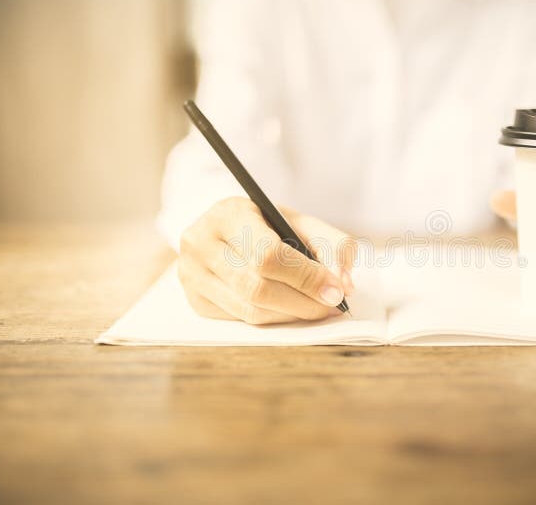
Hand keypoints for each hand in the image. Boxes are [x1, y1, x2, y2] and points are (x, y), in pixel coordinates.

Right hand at [177, 197, 355, 323]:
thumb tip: (344, 283)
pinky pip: (240, 321)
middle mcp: (200, 243)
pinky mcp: (195, 300)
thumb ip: (332, 245)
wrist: (229, 232)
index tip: (336, 290)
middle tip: (332, 305)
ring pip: (250, 311)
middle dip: (303, 302)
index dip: (305, 277)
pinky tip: (290, 309)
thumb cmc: (270, 226)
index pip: (267, 254)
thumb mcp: (301, 222)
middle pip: (257, 288)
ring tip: (316, 307)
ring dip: (291, 315)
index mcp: (228, 214)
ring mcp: (191, 274)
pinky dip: (273, 320)